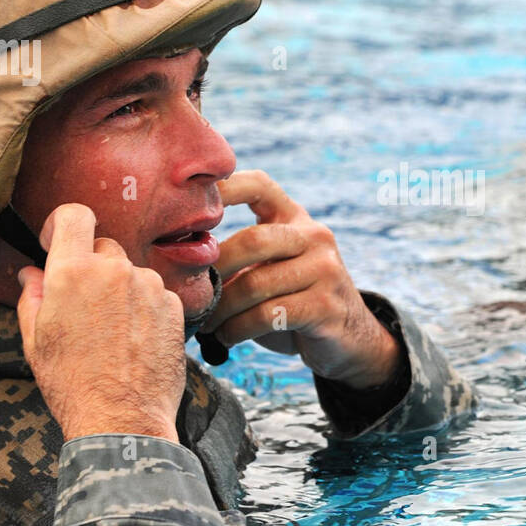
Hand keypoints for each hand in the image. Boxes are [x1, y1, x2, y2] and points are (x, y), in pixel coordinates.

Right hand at [16, 203, 186, 441]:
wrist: (122, 418)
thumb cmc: (72, 383)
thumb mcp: (36, 340)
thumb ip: (33, 296)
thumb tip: (31, 273)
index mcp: (73, 272)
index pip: (74, 215)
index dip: (64, 224)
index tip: (59, 243)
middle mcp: (115, 270)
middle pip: (103, 247)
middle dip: (91, 267)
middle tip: (83, 305)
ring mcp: (149, 286)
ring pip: (130, 272)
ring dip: (120, 290)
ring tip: (110, 332)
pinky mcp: (173, 306)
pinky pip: (154, 294)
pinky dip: (143, 308)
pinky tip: (133, 340)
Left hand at [205, 170, 400, 388]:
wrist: (348, 340)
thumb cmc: (292, 302)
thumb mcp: (270, 269)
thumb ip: (239, 258)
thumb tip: (177, 261)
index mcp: (295, 218)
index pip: (259, 185)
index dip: (223, 187)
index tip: (186, 202)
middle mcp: (314, 237)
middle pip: (253, 240)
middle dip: (214, 268)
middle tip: (189, 292)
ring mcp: (325, 270)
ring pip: (257, 284)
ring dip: (222, 309)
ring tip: (205, 323)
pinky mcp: (326, 306)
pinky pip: (268, 315)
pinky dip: (238, 329)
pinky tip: (226, 337)